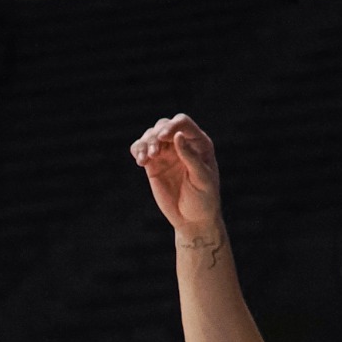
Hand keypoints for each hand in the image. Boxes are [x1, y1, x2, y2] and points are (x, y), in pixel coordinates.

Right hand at [130, 114, 221, 234]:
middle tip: (155, 152)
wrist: (192, 219)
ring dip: (145, 143)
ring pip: (150, 136)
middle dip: (156, 135)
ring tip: (145, 160)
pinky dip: (137, 151)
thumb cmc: (204, 198)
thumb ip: (190, 156)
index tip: (162, 137)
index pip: (182, 123)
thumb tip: (177, 136)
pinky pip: (140, 150)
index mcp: (198, 143)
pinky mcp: (153, 165)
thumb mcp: (202, 178)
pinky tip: (141, 162)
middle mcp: (181, 144)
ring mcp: (166, 154)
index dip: (171, 126)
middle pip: (163, 126)